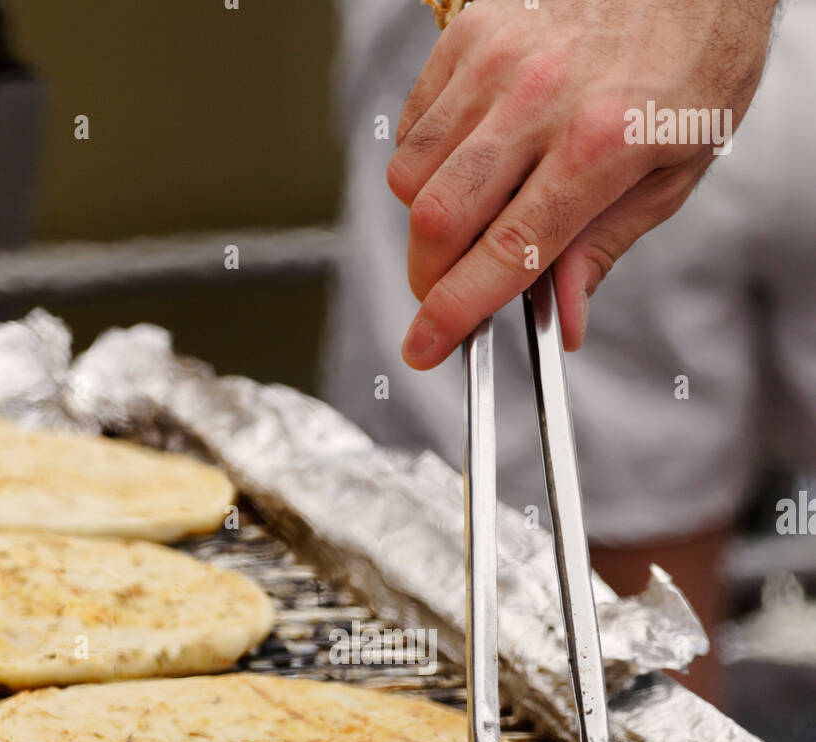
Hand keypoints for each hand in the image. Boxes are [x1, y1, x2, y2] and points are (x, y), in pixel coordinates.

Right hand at [389, 0, 776, 365]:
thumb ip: (604, 245)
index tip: (424, 347)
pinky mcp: (471, 30)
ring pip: (412, 173)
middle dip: (428, 277)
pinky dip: (425, 160)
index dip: (454, 313)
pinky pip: (414, 120)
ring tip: (468, 220)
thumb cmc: (692, 63)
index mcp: (597, 147)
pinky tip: (468, 162)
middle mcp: (538, 100)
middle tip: (444, 292)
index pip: (505, 254)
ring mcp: (496, 60)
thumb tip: (562, 318)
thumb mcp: (673, 172)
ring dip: (425, 220)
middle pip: (437, 218)